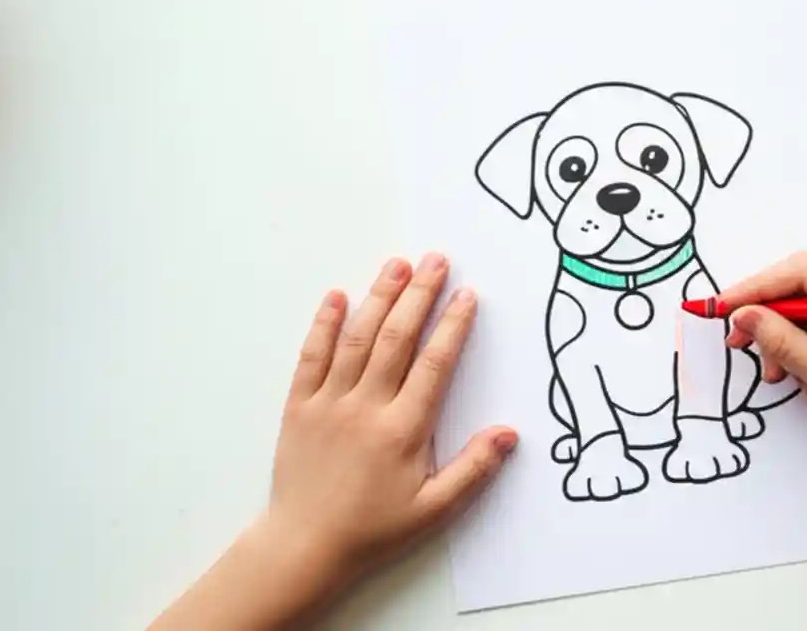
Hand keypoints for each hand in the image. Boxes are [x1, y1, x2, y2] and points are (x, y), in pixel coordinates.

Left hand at [262, 254, 516, 586]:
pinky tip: (336, 296)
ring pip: (357, 338)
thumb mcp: (433, 509)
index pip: (434, 364)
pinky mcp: (298, 407)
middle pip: (396, 337)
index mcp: (403, 429)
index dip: (453, 326)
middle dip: (419, 295)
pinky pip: (311, 357)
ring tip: (397, 265)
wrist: (303, 546)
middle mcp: (366, 407)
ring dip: (378, 297)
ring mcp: (328, 403)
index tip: (467, 295)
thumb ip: (473, 469)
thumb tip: (508, 434)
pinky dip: (324, 324)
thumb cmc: (372, 530)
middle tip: (436, 259)